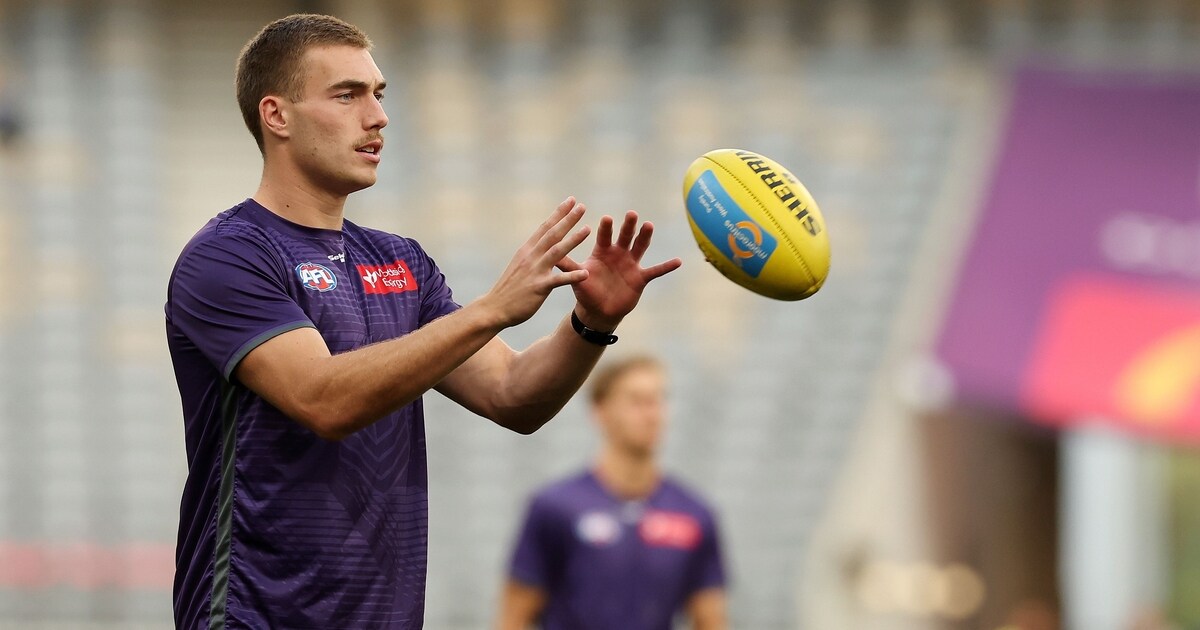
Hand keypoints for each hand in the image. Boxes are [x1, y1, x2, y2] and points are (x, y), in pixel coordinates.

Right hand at [481, 197, 591, 327]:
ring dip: (573, 240)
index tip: (571, 200)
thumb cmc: (509, 288)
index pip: (545, 227)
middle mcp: (531, 256)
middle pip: (552, 234)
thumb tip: (540, 244)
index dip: (559, 213)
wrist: (494, 308)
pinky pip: (558, 280)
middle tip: (582, 206)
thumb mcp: (519, 265)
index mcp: (527, 250)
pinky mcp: (539, 287)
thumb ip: (531, 255)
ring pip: (557, 251)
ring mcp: (535, 271)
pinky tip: (586, 273)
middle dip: (568, 219)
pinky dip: (572, 276)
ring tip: (588, 229)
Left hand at [558, 210, 681, 330]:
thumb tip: (549, 255)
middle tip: (631, 214)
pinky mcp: (641, 278)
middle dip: (628, 226)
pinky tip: (678, 261)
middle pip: (625, 236)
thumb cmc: (585, 290)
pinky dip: (666, 266)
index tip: (608, 218)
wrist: (598, 311)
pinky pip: (656, 271)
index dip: (606, 228)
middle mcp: (618, 254)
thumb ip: (567, 265)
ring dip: (645, 237)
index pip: (604, 236)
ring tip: (650, 225)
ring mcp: (631, 264)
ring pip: (640, 247)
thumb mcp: (576, 277)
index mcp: (602, 251)